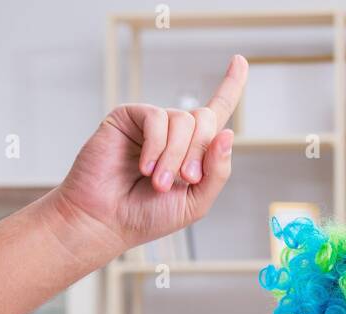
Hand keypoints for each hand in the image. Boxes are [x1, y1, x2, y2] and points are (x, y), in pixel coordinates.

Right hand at [52, 54, 247, 253]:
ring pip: (183, 120)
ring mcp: (151, 124)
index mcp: (192, 151)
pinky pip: (157, 118)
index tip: (240, 60)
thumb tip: (228, 134)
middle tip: (184, 179)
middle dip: (199, 151)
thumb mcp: (194, 203)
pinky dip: (156, 146)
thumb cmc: (146, 217)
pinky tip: (145, 167)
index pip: (216, 112)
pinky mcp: (128, 117)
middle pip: (205, 119)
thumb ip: (217, 172)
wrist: (105, 221)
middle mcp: (173, 133)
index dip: (231, 86)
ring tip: (156, 182)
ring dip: (174, 156)